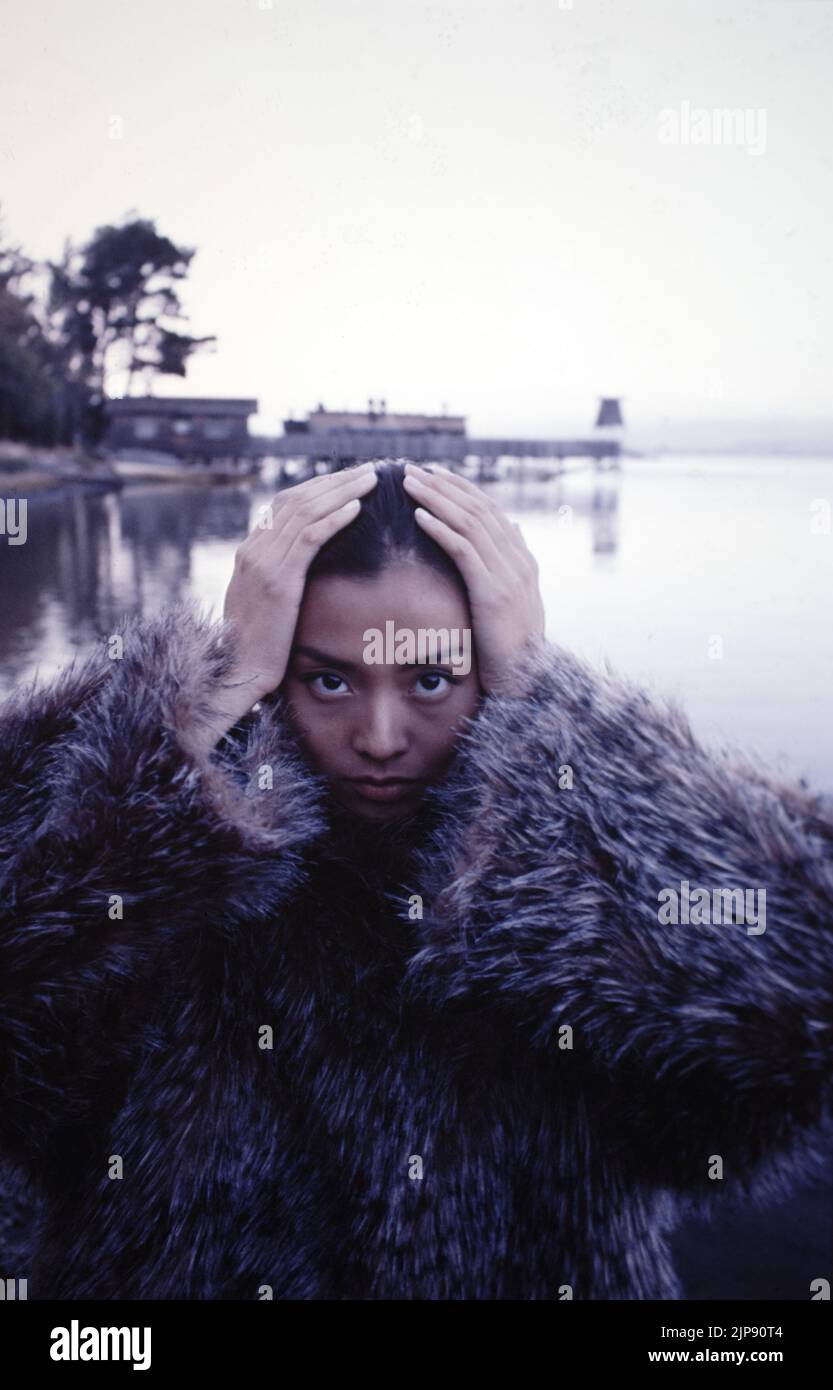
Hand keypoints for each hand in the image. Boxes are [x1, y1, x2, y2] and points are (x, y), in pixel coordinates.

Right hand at [209, 464, 377, 738]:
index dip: (319, 488)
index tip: (349, 480)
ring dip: (341, 491)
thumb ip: (280, 579)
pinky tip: (356, 508)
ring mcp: (262, 563)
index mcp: (251, 552)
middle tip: (368, 470)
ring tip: (370, 479)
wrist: (238, 673)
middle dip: (335, 482)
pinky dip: (333, 519)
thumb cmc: (258, 647)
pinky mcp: (278, 581)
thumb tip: (306, 570)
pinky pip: (309, 539)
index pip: (286, 505)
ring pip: (306, 512)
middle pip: (297, 500)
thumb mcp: (267, 605)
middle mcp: (254, 550)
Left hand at [402, 463, 545, 695]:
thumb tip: (509, 530)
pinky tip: (419, 516)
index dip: (462, 489)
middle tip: (414, 469)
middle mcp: (518, 562)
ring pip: (470, 523)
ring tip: (410, 483)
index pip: (490, 511)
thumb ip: (508, 568)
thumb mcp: (513, 603)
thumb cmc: (511, 650)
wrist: (527, 684)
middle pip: (479, 509)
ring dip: (437, 499)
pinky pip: (464, 551)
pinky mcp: (492, 594)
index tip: (435, 474)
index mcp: (522, 561)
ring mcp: (508, 576)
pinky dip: (441, 529)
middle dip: (445, 486)